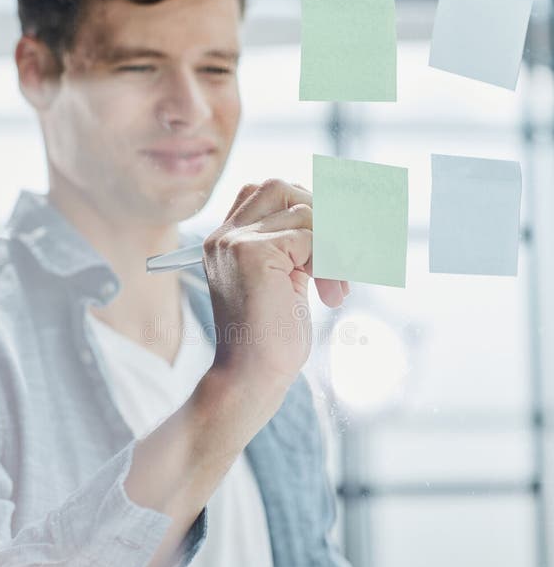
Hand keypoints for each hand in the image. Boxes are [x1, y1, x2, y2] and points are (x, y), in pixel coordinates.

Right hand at [202, 178, 348, 394]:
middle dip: (322, 217)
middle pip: (283, 188)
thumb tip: (340, 213)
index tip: (334, 244)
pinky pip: (311, 236)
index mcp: (227, 240)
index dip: (308, 208)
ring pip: (304, 211)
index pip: (269, 192)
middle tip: (343, 257)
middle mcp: (224, 236)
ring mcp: (235, 242)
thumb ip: (298, 246)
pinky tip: (329, 294)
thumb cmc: (272, 339)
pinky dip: (330, 262)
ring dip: (333, 248)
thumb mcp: (287, 279)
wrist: (252, 379)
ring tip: (336, 286)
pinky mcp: (254, 253)